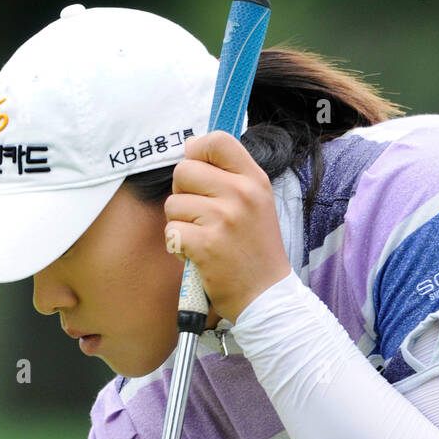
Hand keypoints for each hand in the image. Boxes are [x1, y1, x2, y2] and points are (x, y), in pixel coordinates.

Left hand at [163, 131, 291, 322]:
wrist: (267, 297)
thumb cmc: (256, 250)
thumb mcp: (257, 203)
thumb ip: (230, 176)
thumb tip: (191, 147)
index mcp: (254, 180)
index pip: (217, 140)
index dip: (197, 151)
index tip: (197, 171)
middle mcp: (241, 194)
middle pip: (184, 170)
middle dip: (182, 193)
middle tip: (199, 216)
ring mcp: (224, 219)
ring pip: (173, 204)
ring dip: (180, 223)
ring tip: (202, 238)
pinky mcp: (206, 245)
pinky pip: (171, 231)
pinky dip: (177, 246)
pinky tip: (196, 255)